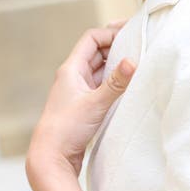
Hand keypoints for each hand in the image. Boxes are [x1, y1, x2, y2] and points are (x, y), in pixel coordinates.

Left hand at [27, 20, 136, 178]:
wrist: (51, 157)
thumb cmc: (66, 128)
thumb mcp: (95, 103)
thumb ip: (115, 83)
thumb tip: (132, 61)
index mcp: (71, 69)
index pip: (91, 39)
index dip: (110, 33)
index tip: (130, 35)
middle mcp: (72, 76)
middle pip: (96, 52)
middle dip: (116, 47)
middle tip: (138, 45)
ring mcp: (77, 90)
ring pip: (99, 69)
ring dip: (115, 65)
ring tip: (136, 64)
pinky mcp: (82, 105)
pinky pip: (100, 85)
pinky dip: (112, 82)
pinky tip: (126, 86)